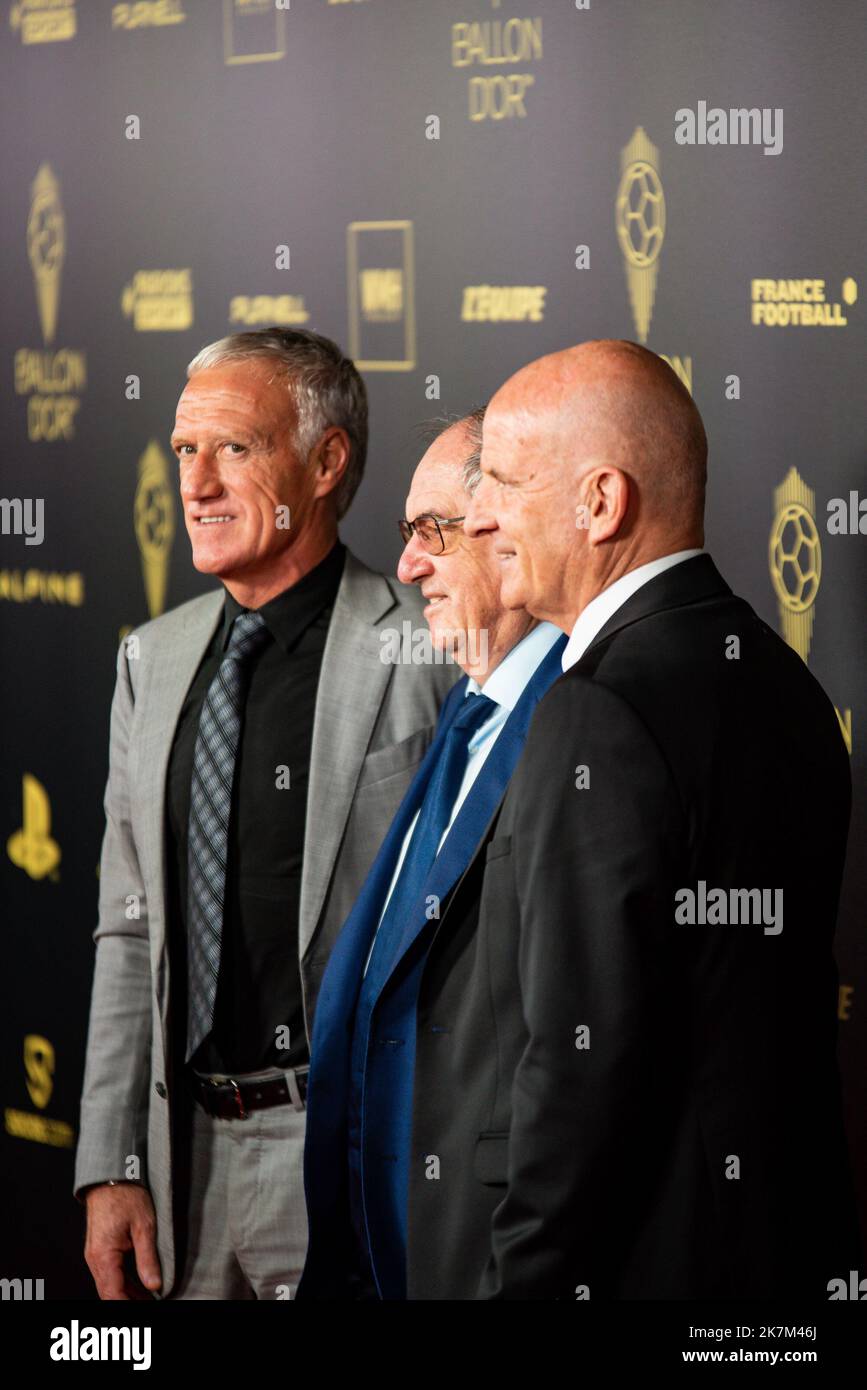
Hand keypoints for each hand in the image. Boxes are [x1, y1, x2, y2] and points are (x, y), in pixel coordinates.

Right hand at [84, 1184, 161, 1299]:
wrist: (111, 1176)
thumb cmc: (126, 1195)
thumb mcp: (144, 1226)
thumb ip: (148, 1258)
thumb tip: (154, 1285)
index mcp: (103, 1255)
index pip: (113, 1294)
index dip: (130, 1306)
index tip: (148, 1308)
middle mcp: (95, 1258)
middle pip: (109, 1293)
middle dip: (129, 1303)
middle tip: (152, 1304)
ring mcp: (95, 1254)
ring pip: (109, 1284)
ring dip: (127, 1294)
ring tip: (150, 1299)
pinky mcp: (100, 1248)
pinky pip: (109, 1273)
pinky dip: (123, 1283)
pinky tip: (140, 1286)